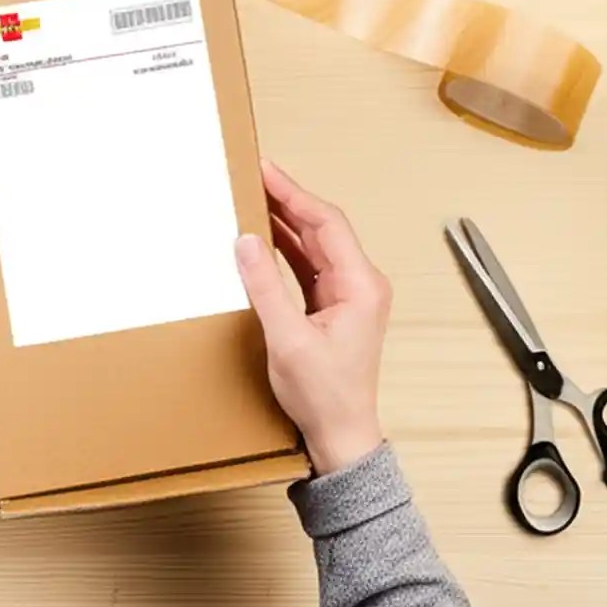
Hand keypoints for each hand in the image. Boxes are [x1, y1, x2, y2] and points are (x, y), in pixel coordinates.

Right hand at [234, 160, 389, 476]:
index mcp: (361, 285)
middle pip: (323, 228)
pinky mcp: (335, 307)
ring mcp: (349, 295)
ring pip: (316, 245)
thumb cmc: (323, 395)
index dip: (294, 193)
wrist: (341, 435)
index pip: (326, 223)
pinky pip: (310, 266)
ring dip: (286, 223)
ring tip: (253, 198)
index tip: (266, 171)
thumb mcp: (287, 339)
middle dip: (288, 201)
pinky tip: (263, 238)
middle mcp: (361, 284)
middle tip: (253, 176)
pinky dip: (287, 249)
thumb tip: (245, 241)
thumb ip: (265, 286)